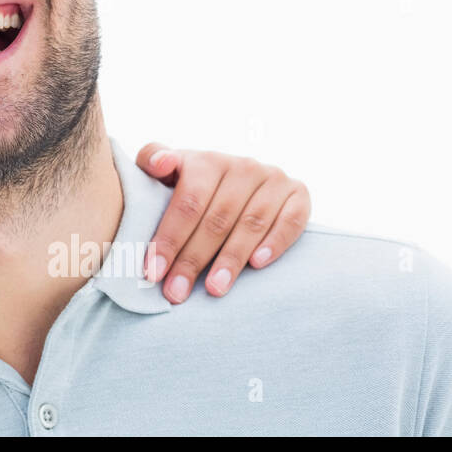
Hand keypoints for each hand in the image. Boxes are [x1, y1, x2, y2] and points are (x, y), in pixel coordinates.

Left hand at [136, 144, 310, 303]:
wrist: (233, 180)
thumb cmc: (190, 183)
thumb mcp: (166, 169)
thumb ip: (153, 159)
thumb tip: (160, 164)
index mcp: (207, 161)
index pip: (188, 203)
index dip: (170, 238)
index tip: (153, 271)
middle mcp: (242, 167)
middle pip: (217, 219)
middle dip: (193, 260)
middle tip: (176, 292)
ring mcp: (273, 179)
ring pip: (251, 224)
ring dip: (232, 259)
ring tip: (214, 288)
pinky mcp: (298, 194)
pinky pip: (292, 220)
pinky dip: (276, 243)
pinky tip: (258, 264)